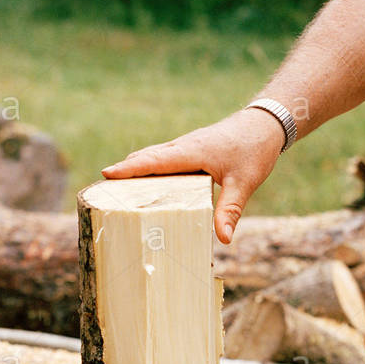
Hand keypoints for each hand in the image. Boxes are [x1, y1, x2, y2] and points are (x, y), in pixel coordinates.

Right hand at [102, 108, 285, 244]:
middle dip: (124, 171)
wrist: (265, 124)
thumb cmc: (254, 150)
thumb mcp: (244, 184)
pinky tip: (145, 182)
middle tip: (99, 188)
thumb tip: (223, 239)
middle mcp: (184, 146)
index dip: (130, 168)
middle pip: (146, 157)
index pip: (154, 160)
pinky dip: (149, 167)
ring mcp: (186, 146)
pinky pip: (163, 158)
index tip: (106, 174)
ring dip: (134, 168)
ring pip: (153, 156)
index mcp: (191, 152)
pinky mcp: (191, 150)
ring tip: (113, 187)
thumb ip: (230, 211)